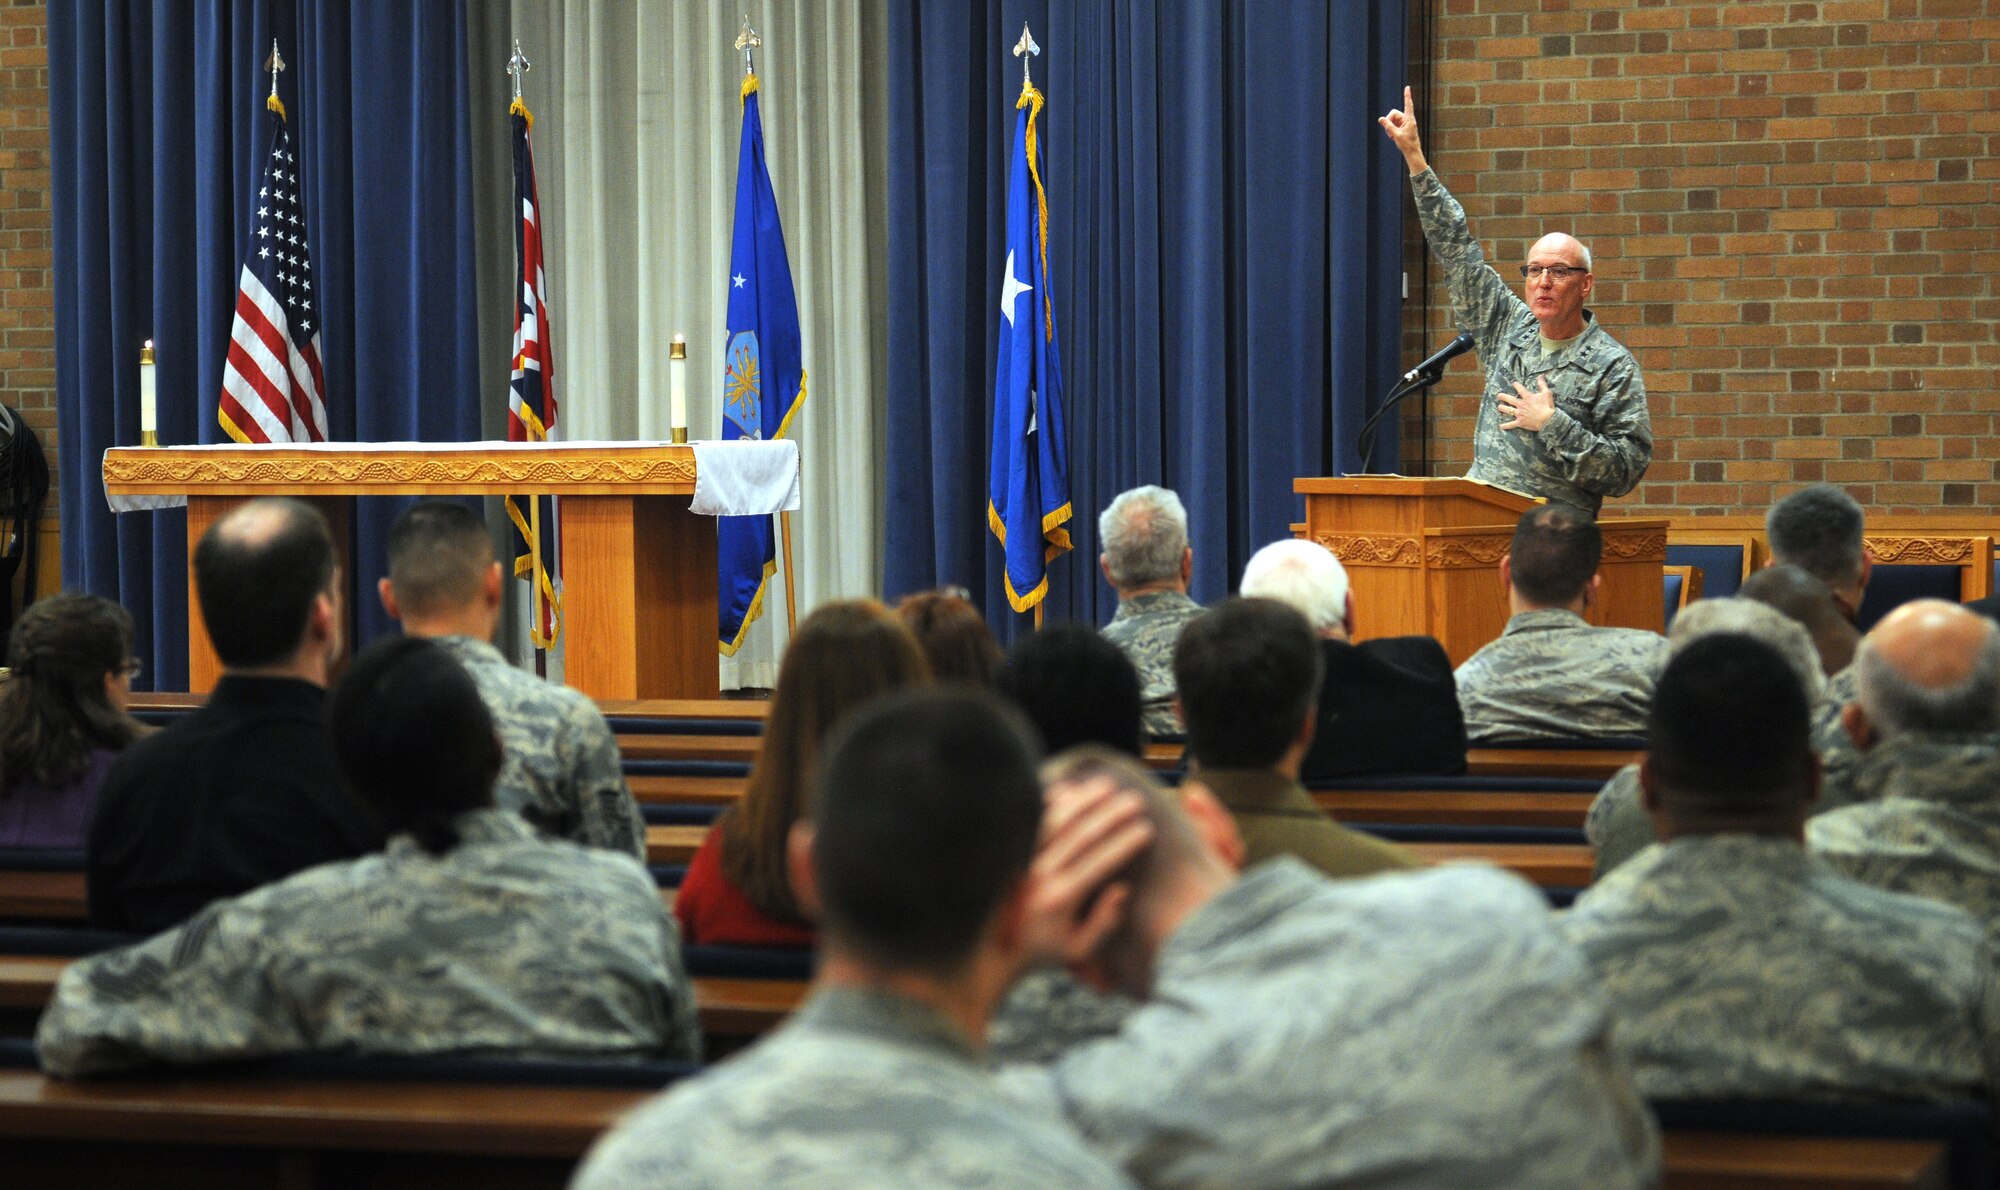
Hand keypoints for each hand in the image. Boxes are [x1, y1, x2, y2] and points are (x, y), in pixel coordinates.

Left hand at [1021, 776, 1153, 968]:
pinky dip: (1050, 801)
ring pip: (1055, 819)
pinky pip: (1031, 818)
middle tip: (1135, 800)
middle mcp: (1039, 874)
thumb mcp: (1078, 950)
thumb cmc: (1040, 950)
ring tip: (1107, 785)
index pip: (1099, 862)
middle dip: (1111, 814)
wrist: (989, 951)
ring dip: (1083, 799)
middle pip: (1080, 834)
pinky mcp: (1009, 851)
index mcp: (1060, 898)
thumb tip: (1122, 889)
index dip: (1124, 843)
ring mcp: (1022, 859)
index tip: (1146, 829)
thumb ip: (1103, 922)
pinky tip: (1070, 789)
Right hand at [1377, 85, 1426, 174]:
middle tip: (1388, 131)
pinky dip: (1391, 130)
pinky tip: (1392, 137)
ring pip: (1392, 120)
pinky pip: (1393, 125)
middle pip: (1394, 114)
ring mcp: (1404, 124)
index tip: (1407, 87)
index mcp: (1409, 119)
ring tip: (1391, 136)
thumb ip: (1388, 126)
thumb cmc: (1407, 144)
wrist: (1412, 152)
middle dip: (1389, 121)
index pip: (1408, 105)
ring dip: (1389, 127)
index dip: (1407, 96)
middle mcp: (1407, 119)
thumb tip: (1380, 119)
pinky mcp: (1402, 128)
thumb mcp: (1396, 134)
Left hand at [1498, 377, 1555, 431]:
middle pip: (1510, 399)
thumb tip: (1540, 376)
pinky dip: (1506, 426)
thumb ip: (1542, 384)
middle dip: (1503, 397)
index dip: (1516, 385)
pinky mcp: (1520, 422)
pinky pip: (1511, 424)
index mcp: (1527, 397)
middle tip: (1498, 396)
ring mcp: (1519, 414)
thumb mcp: (1546, 393)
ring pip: (1508, 410)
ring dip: (1502, 408)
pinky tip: (1501, 426)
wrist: (1548, 420)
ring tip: (1499, 407)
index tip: (1514, 383)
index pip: (1520, 389)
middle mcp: (1521, 405)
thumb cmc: (1547, 406)